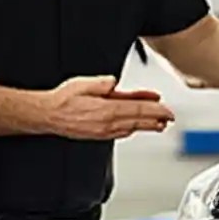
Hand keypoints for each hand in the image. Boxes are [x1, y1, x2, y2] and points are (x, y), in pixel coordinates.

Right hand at [40, 76, 174, 139]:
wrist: (48, 115)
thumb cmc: (63, 100)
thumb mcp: (85, 83)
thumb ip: (103, 83)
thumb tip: (114, 83)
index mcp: (107, 110)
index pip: (138, 110)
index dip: (156, 110)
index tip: (167, 110)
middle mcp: (108, 124)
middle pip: (139, 121)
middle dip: (156, 119)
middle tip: (169, 118)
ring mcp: (104, 131)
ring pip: (131, 128)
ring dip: (146, 126)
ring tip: (158, 124)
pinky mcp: (98, 135)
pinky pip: (121, 133)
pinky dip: (132, 129)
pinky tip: (134, 127)